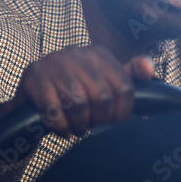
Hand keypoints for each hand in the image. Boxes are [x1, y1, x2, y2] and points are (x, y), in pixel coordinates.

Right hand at [9, 46, 154, 136]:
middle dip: (99, 120)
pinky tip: (61, 129)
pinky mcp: (33, 76)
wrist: (32, 98)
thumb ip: (130, 76)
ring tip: (77, 129)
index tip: (114, 123)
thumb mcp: (104, 83)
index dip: (122, 112)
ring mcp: (53, 62)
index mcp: (99, 53)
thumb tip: (148, 67)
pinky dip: (60, 127)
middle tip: (92, 128)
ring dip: (79, 125)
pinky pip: (53, 110)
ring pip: (78, 103)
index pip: (124, 86)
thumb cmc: (74, 92)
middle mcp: (77, 52)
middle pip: (102, 97)